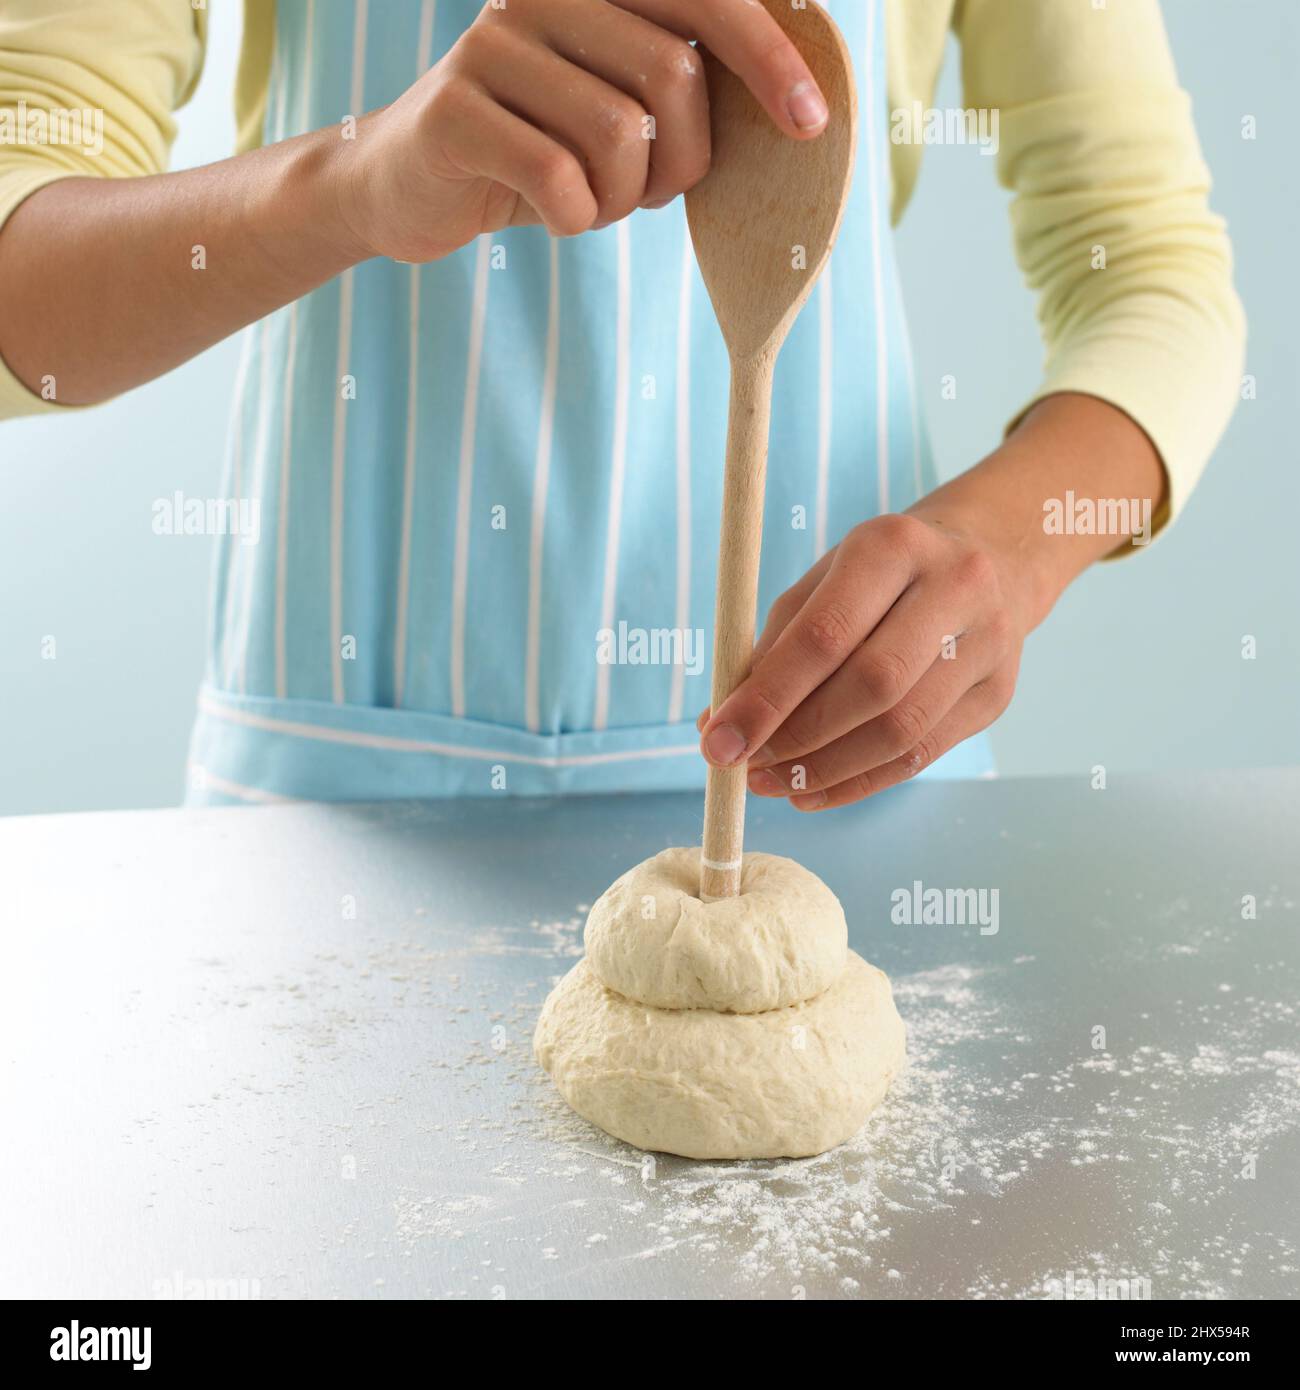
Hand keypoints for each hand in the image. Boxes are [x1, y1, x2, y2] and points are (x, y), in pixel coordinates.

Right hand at [331, 0, 829, 263]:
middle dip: (684, 160)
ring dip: (625, 198)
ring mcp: (493, 46)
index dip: (768, 55)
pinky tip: (556, 216)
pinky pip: (560, 182)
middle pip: (672, 75)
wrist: (406, 183)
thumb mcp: (614, 110)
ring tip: (594, 202)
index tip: (810, 123)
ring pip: (621, 136)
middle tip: (655, 194)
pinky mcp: (456, 111)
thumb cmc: (534, 150)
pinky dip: (575, 220)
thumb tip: (787, 99)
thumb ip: (679, 88)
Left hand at [697, 512, 1028, 808]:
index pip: (825, 634)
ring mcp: (987, 643)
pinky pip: (921, 755)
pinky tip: (813, 791)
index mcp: (893, 545)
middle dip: (796, 737)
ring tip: (772, 784)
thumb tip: (720, 726)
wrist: (991, 560)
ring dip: (824, 770)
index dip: (767, 696)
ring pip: (900, 731)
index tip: (718, 739)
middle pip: (871, 685)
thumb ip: (771, 648)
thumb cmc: (879, 577)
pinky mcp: (997, 694)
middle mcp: (953, 587)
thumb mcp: (822, 584)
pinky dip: (859, 782)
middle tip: (745, 767)